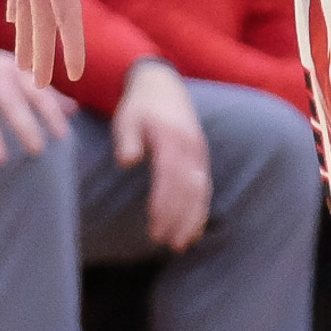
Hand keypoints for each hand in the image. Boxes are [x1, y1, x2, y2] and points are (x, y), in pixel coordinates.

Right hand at [0, 35, 74, 166]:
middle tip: (37, 151)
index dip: (51, 113)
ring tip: (0, 161)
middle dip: (24, 126)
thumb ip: (44, 93)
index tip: (62, 136)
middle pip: (11, 103)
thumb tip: (74, 110)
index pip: (38, 93)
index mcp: (16, 72)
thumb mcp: (17, 75)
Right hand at [8, 0, 141, 84]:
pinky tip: (15, 18)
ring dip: (25, 34)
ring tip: (22, 65)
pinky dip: (17, 5)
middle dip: (38, 53)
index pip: (65, 12)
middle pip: (37, 16)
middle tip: (38, 90)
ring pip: (23, 2)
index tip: (78, 77)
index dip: (73, 46)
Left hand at [113, 60, 212, 249]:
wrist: (163, 85)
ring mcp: (199, 154)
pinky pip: (205, 188)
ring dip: (192, 219)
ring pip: (200, 191)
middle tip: (164, 242)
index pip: (171, 176)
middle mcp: (191, 147)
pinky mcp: (200, 159)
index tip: (155, 225)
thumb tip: (128, 161)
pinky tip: (193, 231)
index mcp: (172, 138)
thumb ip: (127, 139)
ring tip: (180, 244)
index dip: (165, 203)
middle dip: (178, 218)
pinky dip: (200, 210)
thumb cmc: (140, 106)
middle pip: (188, 189)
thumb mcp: (126, 118)